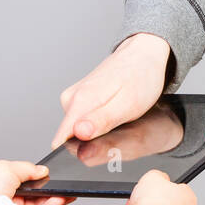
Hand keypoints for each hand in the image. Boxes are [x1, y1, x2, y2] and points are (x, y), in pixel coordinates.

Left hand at [0, 160, 74, 204]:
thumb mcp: (6, 168)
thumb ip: (27, 167)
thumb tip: (43, 170)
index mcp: (3, 185)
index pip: (26, 180)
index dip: (39, 177)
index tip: (52, 173)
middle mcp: (11, 200)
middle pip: (37, 192)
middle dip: (51, 186)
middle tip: (65, 182)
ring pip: (42, 203)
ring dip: (55, 195)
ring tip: (67, 189)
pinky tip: (61, 197)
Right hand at [51, 33, 171, 148]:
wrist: (143, 54)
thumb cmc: (140, 78)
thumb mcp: (128, 105)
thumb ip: (101, 121)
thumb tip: (78, 133)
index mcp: (80, 100)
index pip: (62, 139)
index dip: (80, 150)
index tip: (98, 149)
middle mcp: (71, 97)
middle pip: (70, 136)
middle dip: (92, 141)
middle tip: (117, 128)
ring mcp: (73, 96)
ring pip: (77, 128)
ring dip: (97, 130)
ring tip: (117, 116)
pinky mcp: (78, 96)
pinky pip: (82, 118)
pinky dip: (97, 120)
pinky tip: (112, 111)